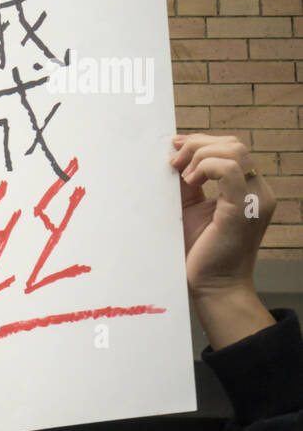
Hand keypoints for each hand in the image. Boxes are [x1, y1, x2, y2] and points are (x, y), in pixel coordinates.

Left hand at [170, 133, 275, 348]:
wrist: (211, 288)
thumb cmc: (199, 253)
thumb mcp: (190, 210)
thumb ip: (188, 186)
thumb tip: (173, 158)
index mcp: (247, 190)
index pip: (231, 150)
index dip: (201, 142)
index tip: (173, 149)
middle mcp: (257, 191)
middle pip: (233, 144)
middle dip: (198, 145)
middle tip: (173, 163)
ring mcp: (255, 200)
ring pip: (234, 151)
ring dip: (200, 155)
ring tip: (182, 177)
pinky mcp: (243, 210)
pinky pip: (230, 170)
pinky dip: (205, 167)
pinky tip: (189, 182)